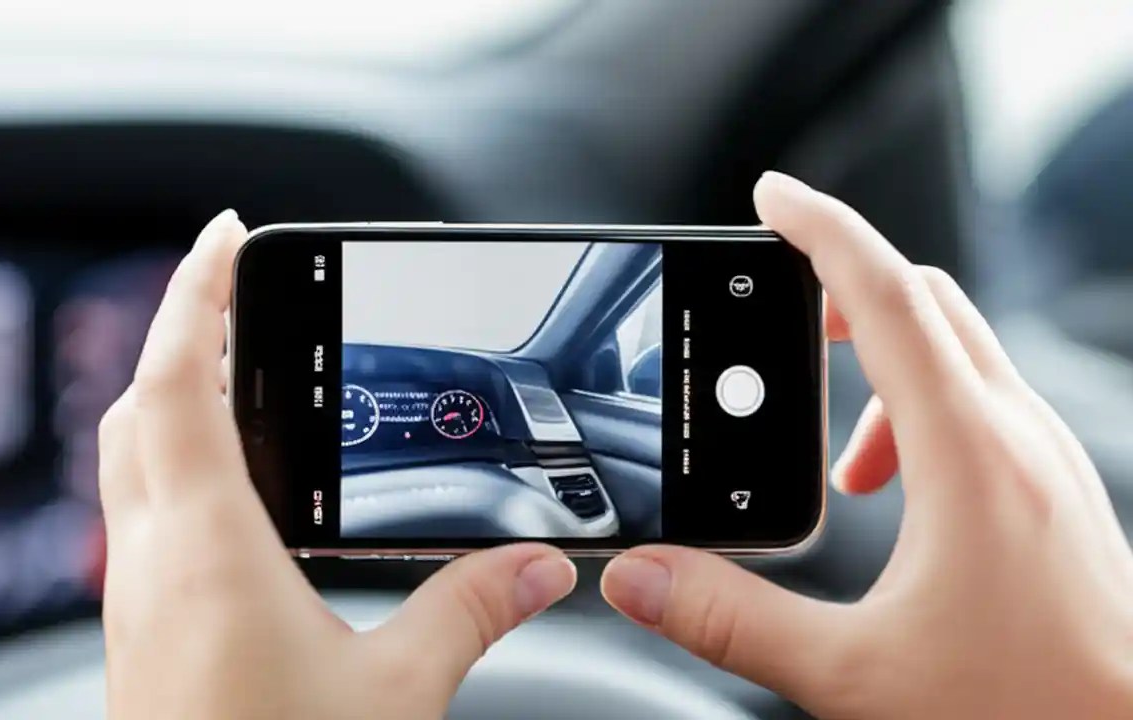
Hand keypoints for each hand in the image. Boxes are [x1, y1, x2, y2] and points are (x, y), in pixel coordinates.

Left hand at [98, 210, 576, 718]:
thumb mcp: (395, 693)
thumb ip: (473, 613)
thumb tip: (542, 568)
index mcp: (207, 549)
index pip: (180, 378)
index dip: (198, 291)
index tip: (228, 235)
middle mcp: (152, 562)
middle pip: (141, 404)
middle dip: (185, 330)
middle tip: (240, 294)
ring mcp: (135, 599)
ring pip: (131, 458)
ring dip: (173, 396)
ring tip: (239, 371)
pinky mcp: (141, 634)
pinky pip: (140, 513)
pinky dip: (175, 462)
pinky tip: (232, 490)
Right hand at [601, 173, 1132, 717]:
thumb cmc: (1025, 711)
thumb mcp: (854, 674)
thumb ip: (731, 620)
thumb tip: (642, 577)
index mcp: (972, 455)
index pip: (887, 298)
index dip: (822, 231)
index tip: (771, 196)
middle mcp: (1020, 437)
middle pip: (927, 302)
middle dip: (846, 290)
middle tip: (780, 317)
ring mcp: (1049, 460)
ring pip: (960, 351)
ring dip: (885, 365)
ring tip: (837, 458)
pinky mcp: (1057, 491)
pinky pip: (983, 403)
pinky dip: (921, 411)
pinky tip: (893, 494)